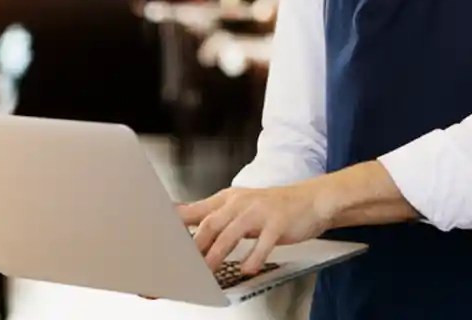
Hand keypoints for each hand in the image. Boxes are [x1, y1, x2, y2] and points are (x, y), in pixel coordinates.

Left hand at [177, 183, 333, 275]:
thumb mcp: (239, 206)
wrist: (312, 199)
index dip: (176, 225)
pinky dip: (254, 257)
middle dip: (194, 246)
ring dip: (217, 253)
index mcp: (228, 199)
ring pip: (232, 233)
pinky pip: (263, 242)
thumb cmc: (272, 207)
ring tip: (208, 271)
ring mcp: (260, 212)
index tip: (159, 240)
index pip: (196, 210)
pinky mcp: (278, 223)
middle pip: (210, 223)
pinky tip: (247, 268)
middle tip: (181, 265)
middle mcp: (240, 203)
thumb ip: (213, 215)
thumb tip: (182, 220)